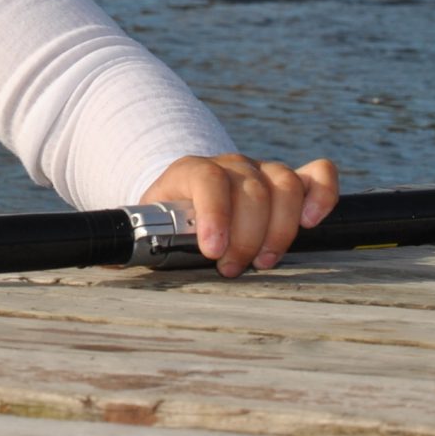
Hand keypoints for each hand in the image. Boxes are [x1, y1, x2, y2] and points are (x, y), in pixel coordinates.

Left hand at [140, 153, 338, 277]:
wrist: (188, 196)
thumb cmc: (170, 219)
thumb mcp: (147, 225)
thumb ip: (133, 240)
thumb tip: (112, 259)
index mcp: (190, 171)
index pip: (206, 178)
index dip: (214, 212)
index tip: (212, 250)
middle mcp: (230, 166)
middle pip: (250, 187)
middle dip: (246, 235)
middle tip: (232, 269)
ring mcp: (262, 172)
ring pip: (285, 183)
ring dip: (281, 227)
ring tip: (264, 261)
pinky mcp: (291, 184)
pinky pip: (317, 174)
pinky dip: (322, 195)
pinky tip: (312, 222)